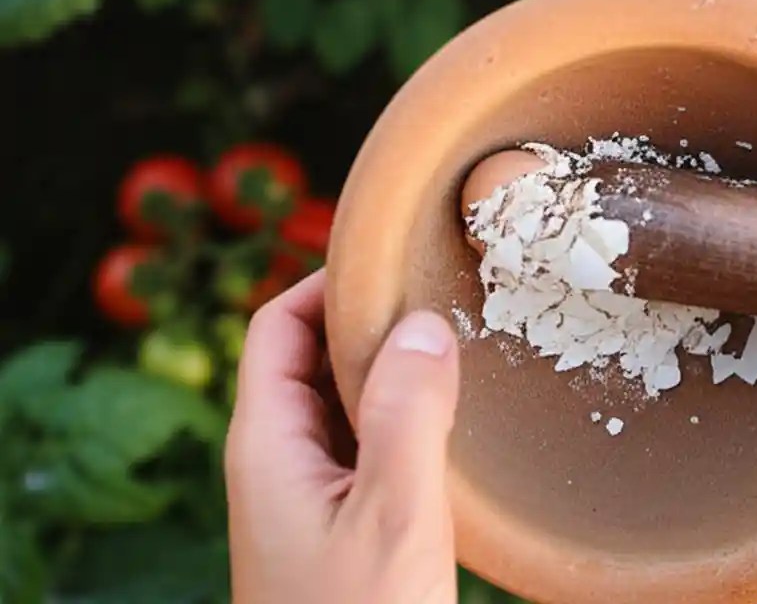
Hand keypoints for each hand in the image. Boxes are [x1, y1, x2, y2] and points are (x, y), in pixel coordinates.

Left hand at [225, 271, 461, 603]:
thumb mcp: (392, 515)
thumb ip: (404, 415)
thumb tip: (421, 325)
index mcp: (265, 446)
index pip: (276, 328)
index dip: (326, 284)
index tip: (394, 261)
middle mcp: (276, 464)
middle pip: (309, 361)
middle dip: (370, 326)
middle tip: (443, 298)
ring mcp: (306, 498)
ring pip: (342, 406)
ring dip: (392, 375)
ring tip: (458, 350)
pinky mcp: (338, 527)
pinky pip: (364, 449)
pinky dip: (403, 421)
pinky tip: (453, 424)